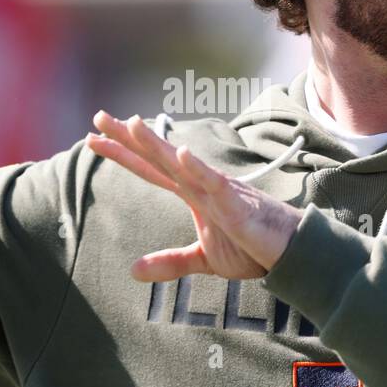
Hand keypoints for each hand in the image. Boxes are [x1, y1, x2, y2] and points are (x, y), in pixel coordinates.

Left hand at [85, 111, 302, 280]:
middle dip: (128, 137)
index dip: (123, 153)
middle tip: (97, 116)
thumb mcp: (204, 260)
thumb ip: (170, 262)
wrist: (293, 254)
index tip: (93, 139)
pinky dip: (198, 168)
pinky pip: (215, 184)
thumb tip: (132, 270)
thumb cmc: (254, 248)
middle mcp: (201, 186)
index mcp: (192, 194)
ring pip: (182, 163)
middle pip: (158, 156)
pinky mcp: (237, 206)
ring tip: (130, 124)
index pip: (150, 169)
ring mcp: (219, 192)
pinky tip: (182, 152)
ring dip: (157, 144)